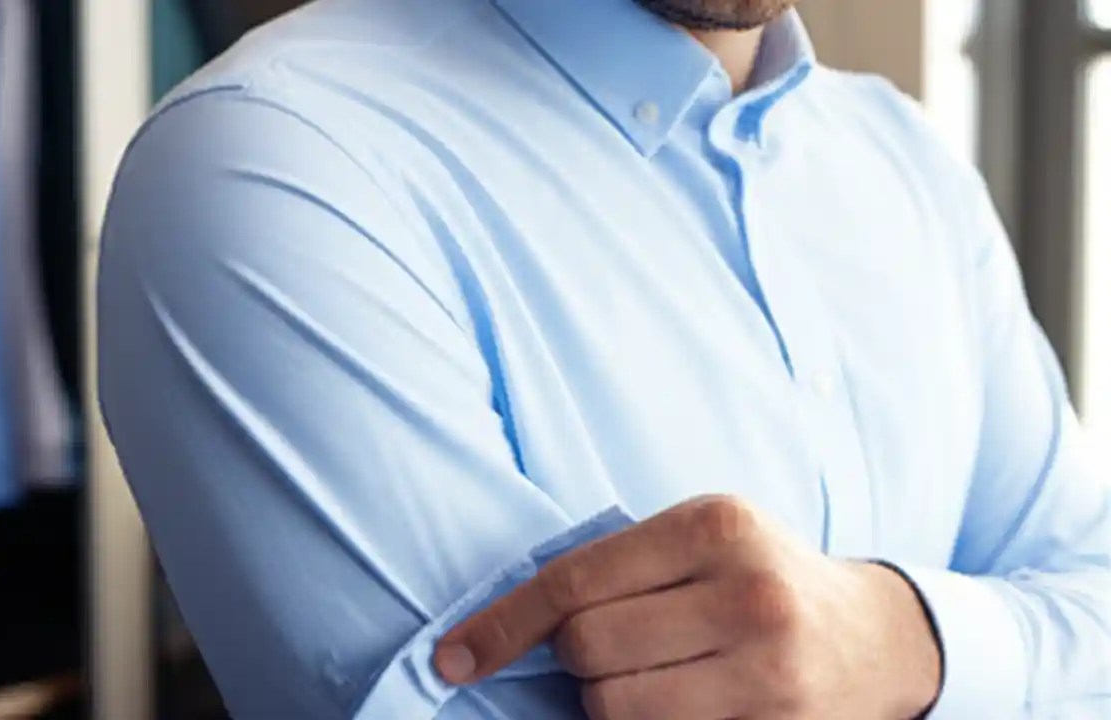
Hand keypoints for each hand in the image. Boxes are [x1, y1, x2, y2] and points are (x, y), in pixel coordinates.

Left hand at [434, 495, 941, 718]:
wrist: (877, 638)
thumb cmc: (762, 576)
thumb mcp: (701, 536)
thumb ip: (618, 565)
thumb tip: (505, 628)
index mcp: (716, 527)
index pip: (574, 581)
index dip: (501, 624)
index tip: (452, 659)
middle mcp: (747, 597)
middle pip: (588, 650)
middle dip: (575, 657)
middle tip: (613, 645)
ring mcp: (768, 674)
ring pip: (614, 709)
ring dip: (608, 701)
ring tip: (653, 676)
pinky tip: (675, 702)